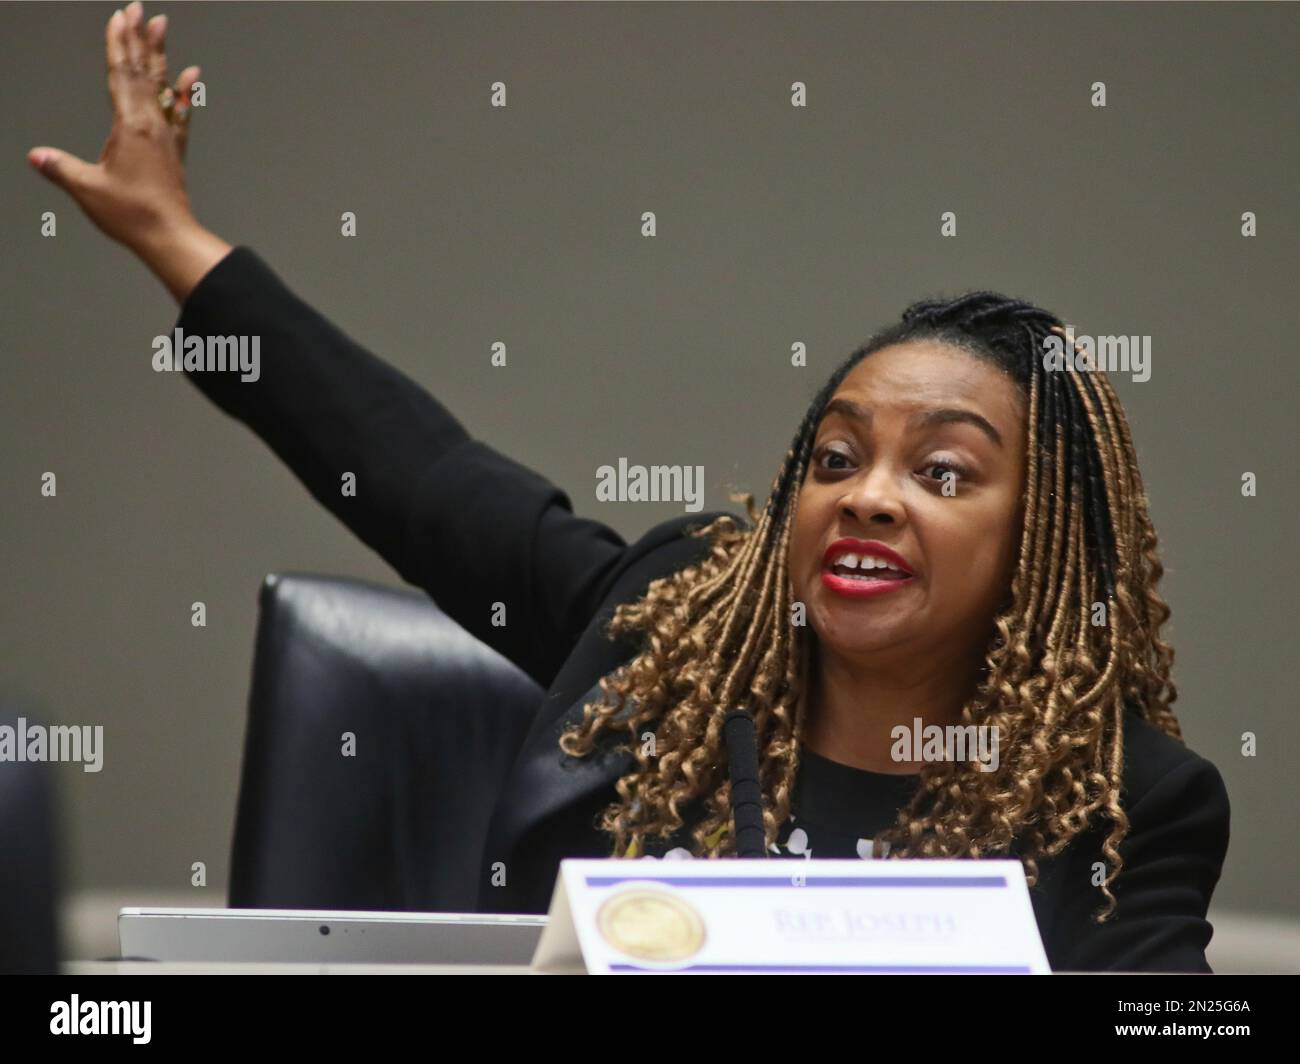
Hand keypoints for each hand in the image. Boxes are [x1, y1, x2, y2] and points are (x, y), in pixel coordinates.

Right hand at [28, 1, 202, 253]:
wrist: (170, 237)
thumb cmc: (133, 215)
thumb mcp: (88, 189)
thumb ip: (61, 168)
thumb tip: (38, 156)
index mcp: (131, 127)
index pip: (121, 75)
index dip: (118, 45)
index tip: (119, 18)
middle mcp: (153, 125)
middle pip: (143, 72)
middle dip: (139, 38)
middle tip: (140, 9)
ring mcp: (167, 137)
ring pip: (163, 85)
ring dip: (160, 55)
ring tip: (162, 28)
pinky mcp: (175, 151)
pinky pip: (181, 113)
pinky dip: (184, 92)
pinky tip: (190, 76)